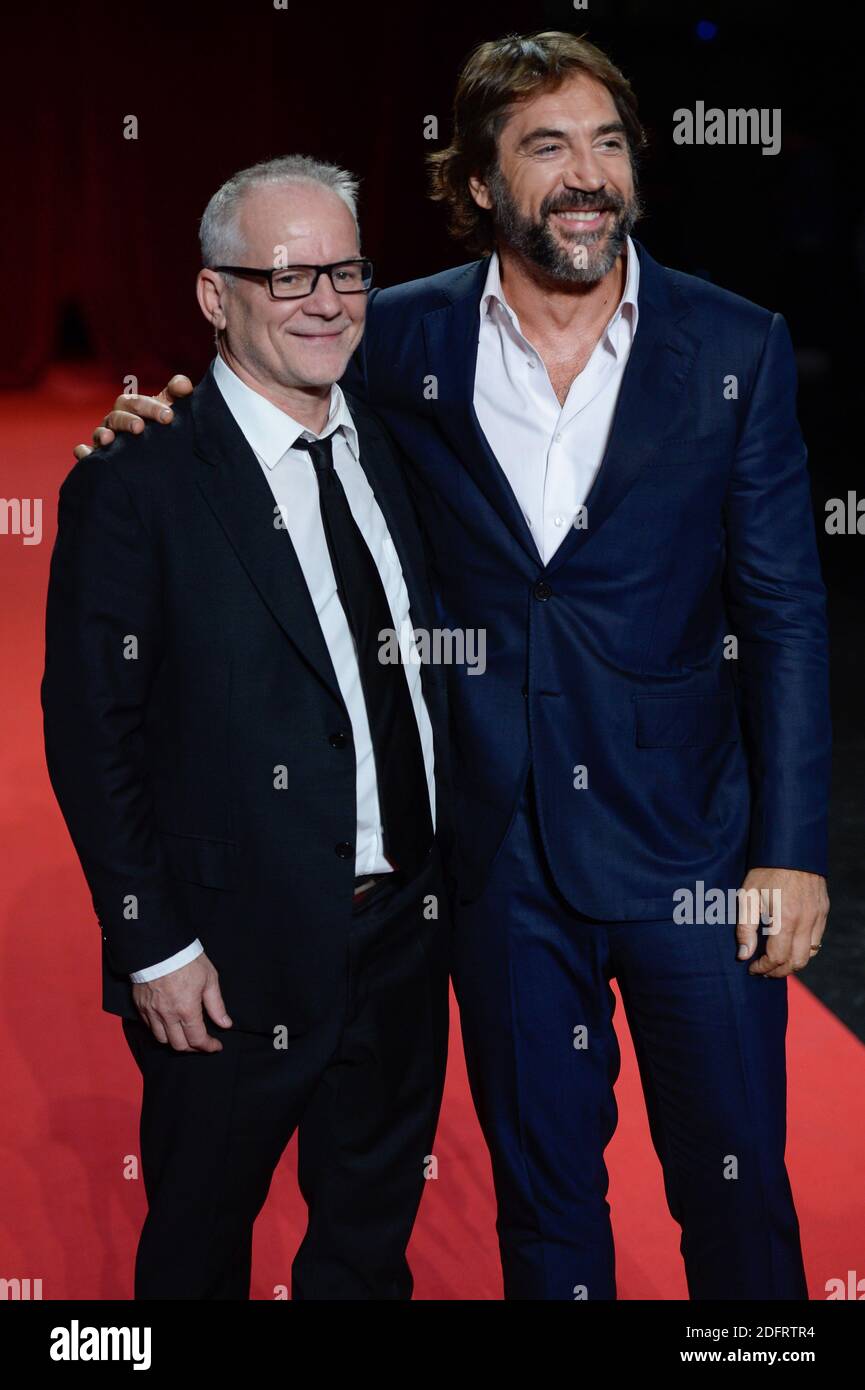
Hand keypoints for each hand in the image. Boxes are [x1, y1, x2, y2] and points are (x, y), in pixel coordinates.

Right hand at [73, 374, 193, 459]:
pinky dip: (84, 454)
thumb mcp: (168, 408)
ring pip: (100, 433)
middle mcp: (116, 421)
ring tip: (109, 439)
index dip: (151, 407)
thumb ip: (177, 392)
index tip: (169, 417)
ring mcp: (106, 439)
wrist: (153, 453)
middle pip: (117, 416)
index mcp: (132, 408)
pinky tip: (84, 454)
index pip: (137, 402)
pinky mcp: (98, 458)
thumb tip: (185, 386)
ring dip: (103, 434)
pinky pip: (87, 455)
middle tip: (140, 428)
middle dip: (128, 420)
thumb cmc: (159, 425)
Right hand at [131, 951, 231, 1050]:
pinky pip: (149, 1027)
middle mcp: (167, 1015)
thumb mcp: (209, 979)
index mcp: (186, 1009)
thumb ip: (216, 1005)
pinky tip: (169, 1024)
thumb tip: (226, 1024)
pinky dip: (160, 1030)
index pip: (197, 1039)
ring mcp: (151, 1011)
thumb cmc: (187, 959)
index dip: (209, 1046)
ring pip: (162, 1039)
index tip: (216, 1046)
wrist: (159, 945)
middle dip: (193, 1048)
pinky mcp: (140, 1006)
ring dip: (175, 1041)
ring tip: (185, 1034)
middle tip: (202, 1041)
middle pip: (179, 1045)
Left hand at [735, 867, 828, 977]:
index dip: (763, 968)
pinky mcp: (823, 911)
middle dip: (779, 971)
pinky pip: (817, 940)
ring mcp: (818, 917)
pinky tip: (790, 944)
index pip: (777, 958)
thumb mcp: (748, 897)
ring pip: (810, 954)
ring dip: (793, 962)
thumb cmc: (765, 871)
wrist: (791, 849)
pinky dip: (805, 949)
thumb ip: (745, 929)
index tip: (752, 968)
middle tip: (764, 969)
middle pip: (797, 962)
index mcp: (785, 919)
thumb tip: (743, 955)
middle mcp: (806, 921)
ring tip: (776, 960)